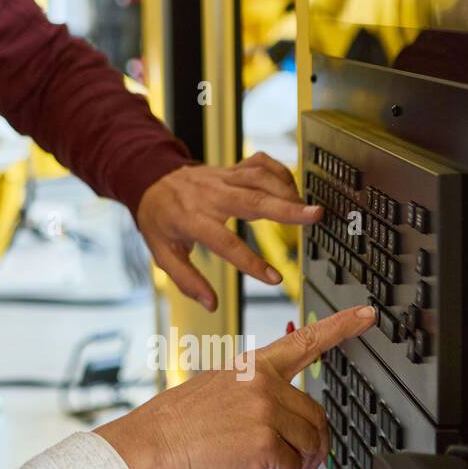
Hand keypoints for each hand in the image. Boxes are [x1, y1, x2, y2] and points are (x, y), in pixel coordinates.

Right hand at [98, 305, 375, 468]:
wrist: (155, 441)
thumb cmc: (182, 422)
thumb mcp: (220, 390)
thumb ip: (259, 396)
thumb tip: (293, 425)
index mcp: (252, 365)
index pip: (304, 341)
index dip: (340, 327)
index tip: (366, 315)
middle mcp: (262, 381)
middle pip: (316, 415)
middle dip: (311, 445)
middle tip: (294, 460)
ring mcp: (265, 408)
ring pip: (310, 444)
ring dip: (294, 464)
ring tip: (265, 466)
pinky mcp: (265, 438)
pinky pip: (293, 467)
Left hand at [135, 151, 323, 310]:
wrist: (152, 182)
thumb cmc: (160, 220)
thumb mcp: (163, 254)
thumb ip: (186, 280)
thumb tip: (210, 304)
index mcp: (192, 220)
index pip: (225, 242)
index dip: (251, 262)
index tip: (275, 279)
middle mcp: (210, 196)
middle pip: (252, 200)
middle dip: (286, 209)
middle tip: (315, 216)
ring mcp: (223, 179)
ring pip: (259, 178)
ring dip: (288, 192)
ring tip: (309, 210)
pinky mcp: (232, 169)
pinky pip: (260, 164)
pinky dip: (280, 173)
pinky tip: (292, 190)